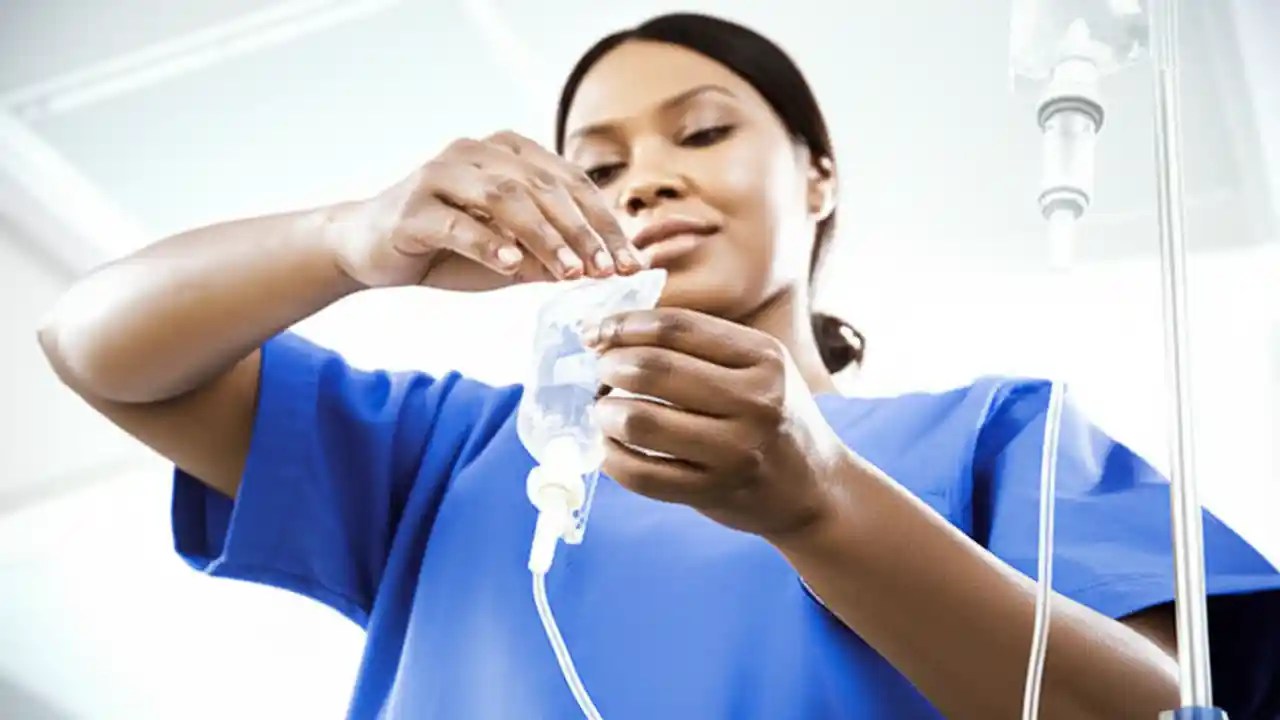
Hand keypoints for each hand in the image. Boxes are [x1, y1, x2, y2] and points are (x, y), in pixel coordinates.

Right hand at [331, 130, 645, 290]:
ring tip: (571, 272)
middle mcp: (478, 152)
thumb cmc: (445, 248)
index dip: (605, 224)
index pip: (570, 184)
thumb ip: (548, 256)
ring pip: (506, 200)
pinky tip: (513, 265)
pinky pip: (457, 222)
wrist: (367, 249)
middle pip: (544, 188)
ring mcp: (442, 173)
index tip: (632, 264)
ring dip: (544, 237)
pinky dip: (488, 243)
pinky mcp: (412, 205)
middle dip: (582, 233)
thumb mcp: (509, 255)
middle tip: (608, 271)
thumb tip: (601, 269)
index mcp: (509, 153)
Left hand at [582, 308, 851, 539]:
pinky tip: (611, 447)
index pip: (676, 327)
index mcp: (764, 357)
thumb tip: (611, 329)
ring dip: (605, 412)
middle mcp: (755, 401)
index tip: (596, 331)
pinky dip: (611, 457)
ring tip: (603, 410)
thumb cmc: (771, 416)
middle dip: (609, 366)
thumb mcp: (758, 366)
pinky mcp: (713, 491)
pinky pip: (641, 474)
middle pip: (654, 368)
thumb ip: (700, 345)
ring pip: (640, 421)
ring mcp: (735, 450)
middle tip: (600, 371)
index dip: (623, 324)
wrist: (813, 488)